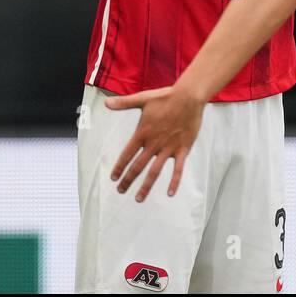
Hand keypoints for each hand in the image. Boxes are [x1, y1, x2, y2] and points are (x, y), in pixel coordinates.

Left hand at [107, 85, 205, 199]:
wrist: (188, 97)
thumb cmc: (166, 97)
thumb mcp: (142, 99)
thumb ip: (124, 103)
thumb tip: (107, 103)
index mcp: (143, 133)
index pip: (127, 154)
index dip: (119, 167)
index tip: (114, 178)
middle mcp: (154, 143)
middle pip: (138, 166)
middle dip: (128, 180)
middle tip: (120, 191)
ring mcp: (168, 148)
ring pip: (155, 172)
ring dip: (146, 186)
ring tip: (138, 198)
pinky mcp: (182, 149)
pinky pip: (178, 169)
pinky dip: (174, 182)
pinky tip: (170, 193)